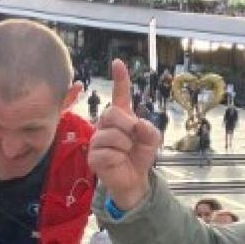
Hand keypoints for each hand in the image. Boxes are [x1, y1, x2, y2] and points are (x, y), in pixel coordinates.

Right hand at [88, 59, 162, 211]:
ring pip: (112, 135)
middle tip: (133, 138)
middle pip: (111, 113)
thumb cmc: (139, 156)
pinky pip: (107, 151)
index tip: (118, 63)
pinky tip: (117, 161)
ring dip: (126, 145)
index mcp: (121, 117)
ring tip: (125, 153)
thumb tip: (138, 124)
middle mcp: (105, 125)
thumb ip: (150, 129)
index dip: (120, 79)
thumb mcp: (152, 140)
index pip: (120, 95)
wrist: (135, 180)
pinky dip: (118, 157)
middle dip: (128, 126)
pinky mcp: (92, 156)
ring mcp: (97, 140)